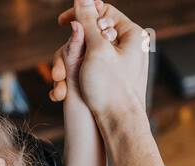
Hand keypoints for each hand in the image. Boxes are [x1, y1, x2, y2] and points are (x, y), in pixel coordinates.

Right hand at [54, 0, 149, 124]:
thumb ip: (88, 21)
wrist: (120, 126)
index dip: (81, 14)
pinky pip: (94, 68)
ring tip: (63, 78)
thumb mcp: (96, 50)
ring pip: (91, 52)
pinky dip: (80, 73)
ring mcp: (124, 64)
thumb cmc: (111, 90)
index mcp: (132, 35)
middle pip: (96, 32)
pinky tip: (71, 86)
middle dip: (75, 43)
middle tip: (63, 60)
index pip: (103, 11)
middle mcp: (130, 47)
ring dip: (73, 61)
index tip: (62, 22)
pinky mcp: (117, 80)